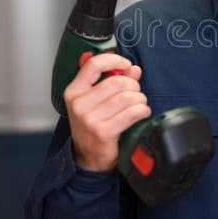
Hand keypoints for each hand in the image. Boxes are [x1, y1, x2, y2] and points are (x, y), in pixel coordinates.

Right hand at [62, 53, 150, 170]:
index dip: (114, 60)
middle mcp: (78, 104)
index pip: (93, 64)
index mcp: (74, 91)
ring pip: (127, 97)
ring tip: (139, 105)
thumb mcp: (98, 102)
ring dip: (140, 100)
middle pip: (117, 82)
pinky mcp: (102, 132)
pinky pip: (132, 112)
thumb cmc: (94, 126)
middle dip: (134, 86)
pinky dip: (143, 111)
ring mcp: (89, 119)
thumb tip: (134, 69)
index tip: (126, 64)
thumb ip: (116, 81)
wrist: (88, 158)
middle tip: (135, 94)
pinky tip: (142, 113)